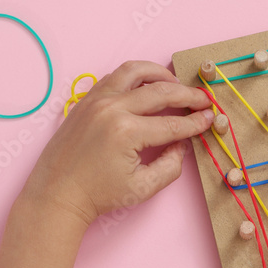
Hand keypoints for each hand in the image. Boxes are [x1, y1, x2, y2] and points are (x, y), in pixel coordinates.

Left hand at [20, 60, 213, 230]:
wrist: (57, 194)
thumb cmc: (98, 196)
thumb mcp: (143, 188)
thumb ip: (171, 165)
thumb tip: (182, 144)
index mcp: (127, 132)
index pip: (172, 124)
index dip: (195, 123)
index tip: (210, 119)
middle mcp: (112, 109)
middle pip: (160, 92)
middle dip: (187, 95)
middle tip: (203, 99)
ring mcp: (96, 100)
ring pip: (135, 71)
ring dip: (160, 74)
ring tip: (176, 83)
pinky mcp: (85, 100)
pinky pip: (114, 77)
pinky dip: (134, 76)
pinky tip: (146, 85)